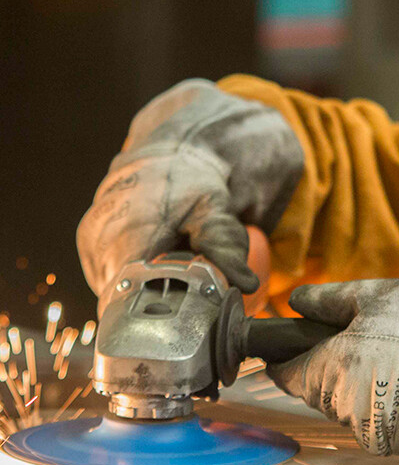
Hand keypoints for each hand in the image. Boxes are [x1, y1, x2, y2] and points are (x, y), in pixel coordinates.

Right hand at [77, 79, 303, 295]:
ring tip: (160, 269)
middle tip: (175, 288)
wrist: (164, 153)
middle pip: (118, 294)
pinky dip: (123, 275)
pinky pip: (102, 274)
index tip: (171, 311)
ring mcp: (89, 238)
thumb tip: (245, 285)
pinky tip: (146, 261)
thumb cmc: (188, 182)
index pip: (124, 293)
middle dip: (147, 299)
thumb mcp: (213, 211)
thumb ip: (227, 250)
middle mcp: (101, 236)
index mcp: (129, 231)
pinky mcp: (86, 240)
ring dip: (133, 287)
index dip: (147, 310)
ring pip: (109, 286)